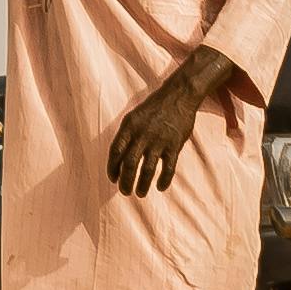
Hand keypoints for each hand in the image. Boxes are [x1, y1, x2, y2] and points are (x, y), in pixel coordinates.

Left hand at [107, 51, 229, 199]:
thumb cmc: (153, 108)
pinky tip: (160, 187)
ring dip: (142, 184)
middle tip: (124, 192)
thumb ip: (126, 136)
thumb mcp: (133, 117)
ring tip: (139, 193)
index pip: (116, 151)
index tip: (112, 179)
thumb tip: (118, 158)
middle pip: (130, 164)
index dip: (112, 168)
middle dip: (125, 181)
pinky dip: (164, 180)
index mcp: (128, 127)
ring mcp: (159, 141)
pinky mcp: (174, 145)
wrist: (178, 96)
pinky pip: (168, 168)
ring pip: (148, 169)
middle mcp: (142, 135)